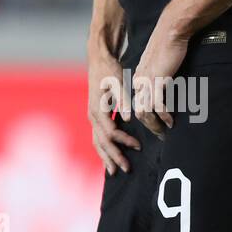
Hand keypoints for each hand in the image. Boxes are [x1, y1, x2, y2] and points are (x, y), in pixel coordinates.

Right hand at [88, 51, 140, 175]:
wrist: (99, 60)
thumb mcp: (117, 81)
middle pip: (102, 142)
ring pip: (97, 142)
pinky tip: (108, 157)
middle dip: (114, 157)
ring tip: (114, 171)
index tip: (139, 146)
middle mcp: (93, 116)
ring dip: (106, 157)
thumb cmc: (109, 70)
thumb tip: (128, 118)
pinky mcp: (96, 116)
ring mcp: (92, 117)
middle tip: (126, 169)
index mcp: (98, 109)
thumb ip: (123, 100)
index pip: (111, 132)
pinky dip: (103, 149)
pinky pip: (98, 137)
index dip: (125, 141)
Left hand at [133, 18, 189, 135]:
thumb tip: (162, 85)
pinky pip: (158, 105)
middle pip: (138, 111)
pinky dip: (164, 115)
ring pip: (145, 111)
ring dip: (154, 124)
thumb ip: (157, 75)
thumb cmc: (168, 45)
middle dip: (148, 126)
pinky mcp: (157, 80)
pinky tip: (171, 121)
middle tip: (160, 135)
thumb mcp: (158, 63)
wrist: (170, 32)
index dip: (144, 117)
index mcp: (139, 78)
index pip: (136, 103)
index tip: (155, 126)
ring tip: (165, 131)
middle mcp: (140, 82)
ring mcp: (147, 82)